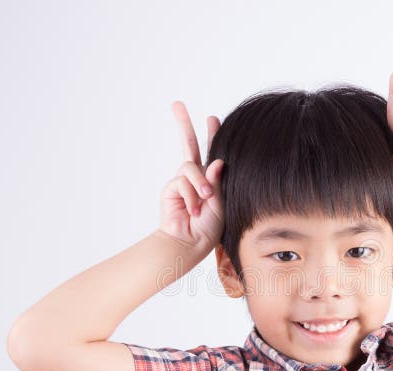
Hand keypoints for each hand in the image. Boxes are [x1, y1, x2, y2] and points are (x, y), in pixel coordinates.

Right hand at [159, 101, 224, 248]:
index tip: (211, 118)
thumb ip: (217, 181)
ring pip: (190, 166)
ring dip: (199, 182)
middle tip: (176, 104)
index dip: (212, 135)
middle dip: (183, 124)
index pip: (211, 153)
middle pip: (188, 145)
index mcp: (210, 180)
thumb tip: (217, 160)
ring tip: (205, 200)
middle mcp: (195, 178)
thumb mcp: (221, 202)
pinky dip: (191, 196)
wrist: (190, 244)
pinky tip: (193, 210)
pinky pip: (183, 181)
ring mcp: (182, 182)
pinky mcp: (171, 189)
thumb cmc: (209, 228)